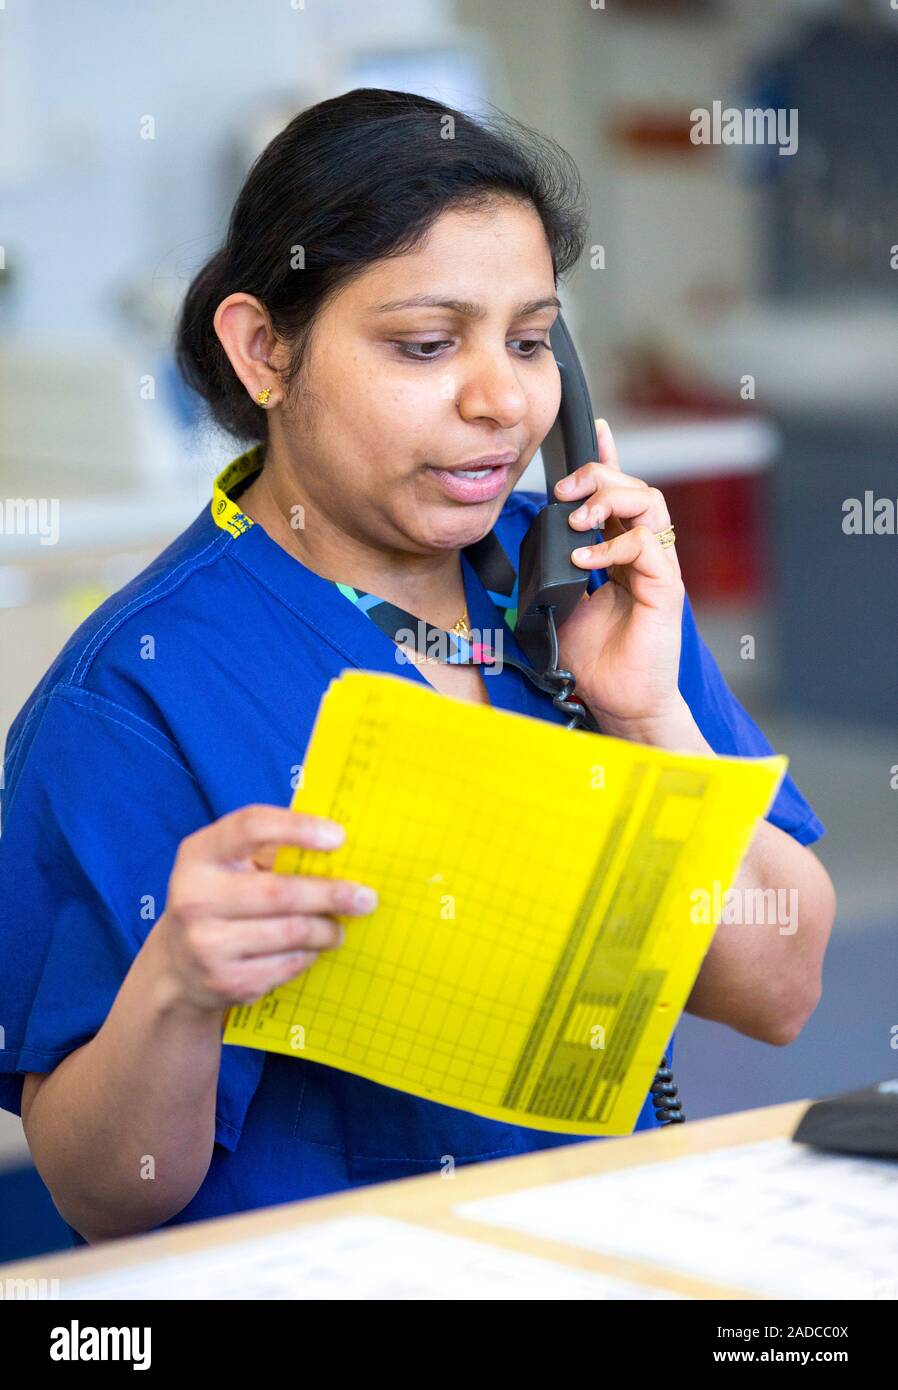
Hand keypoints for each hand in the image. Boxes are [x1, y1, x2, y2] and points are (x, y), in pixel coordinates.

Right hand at [152, 805, 377, 1014]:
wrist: (177, 965)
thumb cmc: (221, 898)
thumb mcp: (231, 864)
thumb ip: (273, 848)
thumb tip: (340, 845)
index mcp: (200, 854)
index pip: (250, 827)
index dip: (298, 829)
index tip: (339, 837)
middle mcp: (194, 897)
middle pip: (281, 891)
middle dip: (331, 894)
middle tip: (365, 897)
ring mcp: (206, 943)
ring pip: (291, 932)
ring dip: (326, 929)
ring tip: (339, 927)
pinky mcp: (225, 980)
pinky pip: (287, 964)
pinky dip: (308, 955)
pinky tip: (311, 949)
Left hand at [552, 418, 685, 731]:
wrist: (622, 703)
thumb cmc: (597, 662)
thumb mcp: (562, 606)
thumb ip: (554, 572)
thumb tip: (529, 550)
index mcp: (620, 554)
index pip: (618, 496)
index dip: (607, 460)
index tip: (593, 432)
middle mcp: (644, 555)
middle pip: (634, 488)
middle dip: (598, 476)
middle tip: (564, 490)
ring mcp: (658, 569)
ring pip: (648, 503)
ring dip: (608, 500)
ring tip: (577, 520)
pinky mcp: (666, 589)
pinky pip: (647, 546)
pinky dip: (613, 545)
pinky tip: (585, 559)